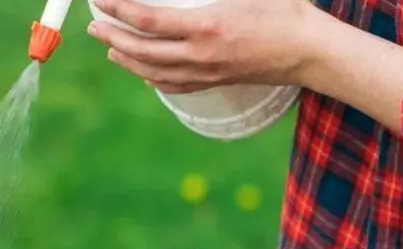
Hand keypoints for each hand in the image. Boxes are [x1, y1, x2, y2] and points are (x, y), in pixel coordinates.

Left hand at [87, 0, 317, 92]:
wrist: (308, 51)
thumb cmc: (285, 12)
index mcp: (207, 25)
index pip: (148, 20)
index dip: (119, 10)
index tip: (100, 1)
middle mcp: (201, 55)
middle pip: (143, 51)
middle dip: (113, 39)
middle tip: (94, 28)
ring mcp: (208, 73)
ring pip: (155, 74)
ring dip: (128, 63)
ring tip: (111, 52)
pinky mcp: (216, 83)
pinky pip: (176, 87)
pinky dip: (154, 81)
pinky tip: (145, 77)